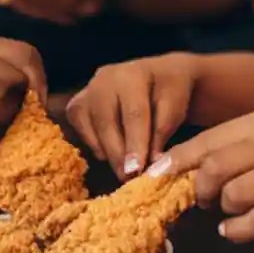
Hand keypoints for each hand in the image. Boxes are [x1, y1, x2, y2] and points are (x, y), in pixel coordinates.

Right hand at [66, 51, 196, 178]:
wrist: (159, 77)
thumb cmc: (170, 93)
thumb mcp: (175, 108)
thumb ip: (162, 132)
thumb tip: (150, 164)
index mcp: (133, 74)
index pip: (133, 113)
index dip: (135, 144)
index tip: (137, 170)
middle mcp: (104, 78)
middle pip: (106, 121)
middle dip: (117, 153)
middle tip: (128, 178)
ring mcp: (87, 90)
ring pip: (90, 126)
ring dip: (106, 152)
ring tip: (123, 171)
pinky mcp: (78, 104)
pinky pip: (79, 129)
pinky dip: (94, 145)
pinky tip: (110, 155)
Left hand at [146, 110, 253, 241]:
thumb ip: (237, 150)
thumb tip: (181, 168)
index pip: (208, 140)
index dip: (177, 161)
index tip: (155, 177)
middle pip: (214, 168)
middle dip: (201, 191)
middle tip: (205, 202)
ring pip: (232, 196)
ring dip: (225, 211)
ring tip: (234, 212)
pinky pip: (253, 222)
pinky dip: (238, 230)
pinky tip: (238, 229)